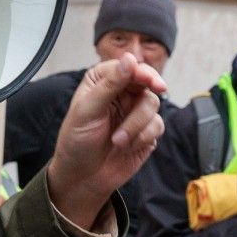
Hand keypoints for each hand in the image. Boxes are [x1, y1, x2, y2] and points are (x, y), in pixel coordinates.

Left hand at [42, 53, 167, 227]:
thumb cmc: (77, 141)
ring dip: (137, 124)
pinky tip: (127, 147)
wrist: (83, 177)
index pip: (127, 67)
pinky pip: (157, 125)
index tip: (150, 81)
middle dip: (147, 92)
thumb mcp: (87, 110)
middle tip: (158, 89)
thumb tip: (129, 59)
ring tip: (118, 140)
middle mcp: (121, 93)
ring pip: (153, 104)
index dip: (141, 71)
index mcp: (102, 81)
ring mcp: (135, 112)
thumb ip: (109, 84)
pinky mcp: (146, 131)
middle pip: (146, 82)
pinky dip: (143, 136)